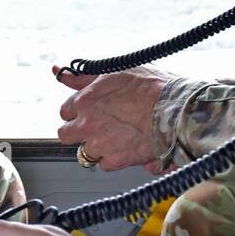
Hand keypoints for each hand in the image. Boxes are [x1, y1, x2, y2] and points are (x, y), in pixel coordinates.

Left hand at [54, 66, 170, 171]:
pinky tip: (126, 147)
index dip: (79, 112)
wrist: (176, 108)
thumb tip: (57, 71)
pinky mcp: (115, 160)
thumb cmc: (150, 86)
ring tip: (117, 137)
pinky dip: (113, 159)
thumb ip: (83, 77)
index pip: (65, 111)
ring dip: (97, 146)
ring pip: (84, 152)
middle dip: (78, 132)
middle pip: (65, 135)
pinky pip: (104, 164)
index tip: (91, 111)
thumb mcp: (113, 73)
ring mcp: (99, 144)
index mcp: (84, 100)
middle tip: (97, 127)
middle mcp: (87, 124)